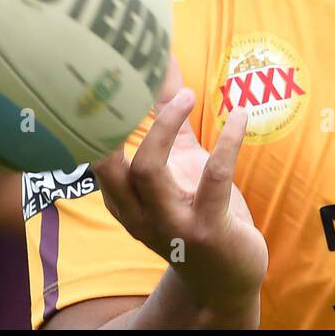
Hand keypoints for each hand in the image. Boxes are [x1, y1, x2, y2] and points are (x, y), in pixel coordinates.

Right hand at [92, 59, 267, 317]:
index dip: (96, 116)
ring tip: (189, 95)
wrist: (225, 277)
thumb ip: (168, 113)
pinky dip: (227, 143)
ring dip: (167, 126)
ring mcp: (170, 223)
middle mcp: (138, 211)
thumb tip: (162, 59)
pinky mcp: (207, 229)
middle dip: (118, 123)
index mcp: (124, 195)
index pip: (95, 154)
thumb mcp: (180, 160)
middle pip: (108, 166)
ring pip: (149, 173)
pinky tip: (240, 116)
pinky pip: (213, 181)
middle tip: (136, 81)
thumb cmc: (199, 208)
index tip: (104, 71)